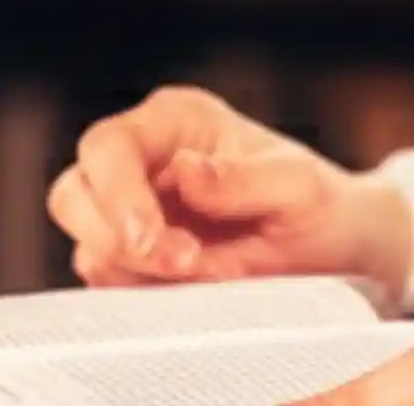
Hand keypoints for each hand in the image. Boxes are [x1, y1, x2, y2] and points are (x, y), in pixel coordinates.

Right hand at [46, 86, 412, 297]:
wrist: (339, 252)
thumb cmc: (320, 208)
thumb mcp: (300, 188)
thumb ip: (242, 179)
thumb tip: (184, 171)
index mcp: (175, 121)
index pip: (109, 146)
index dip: (117, 195)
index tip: (153, 242)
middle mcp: (143, 158)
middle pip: (74, 192)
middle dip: (116, 239)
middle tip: (183, 266)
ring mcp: (133, 209)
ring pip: (84, 241)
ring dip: (132, 271)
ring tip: (203, 278)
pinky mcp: (135, 258)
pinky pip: (108, 279)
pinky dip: (139, 292)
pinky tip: (189, 292)